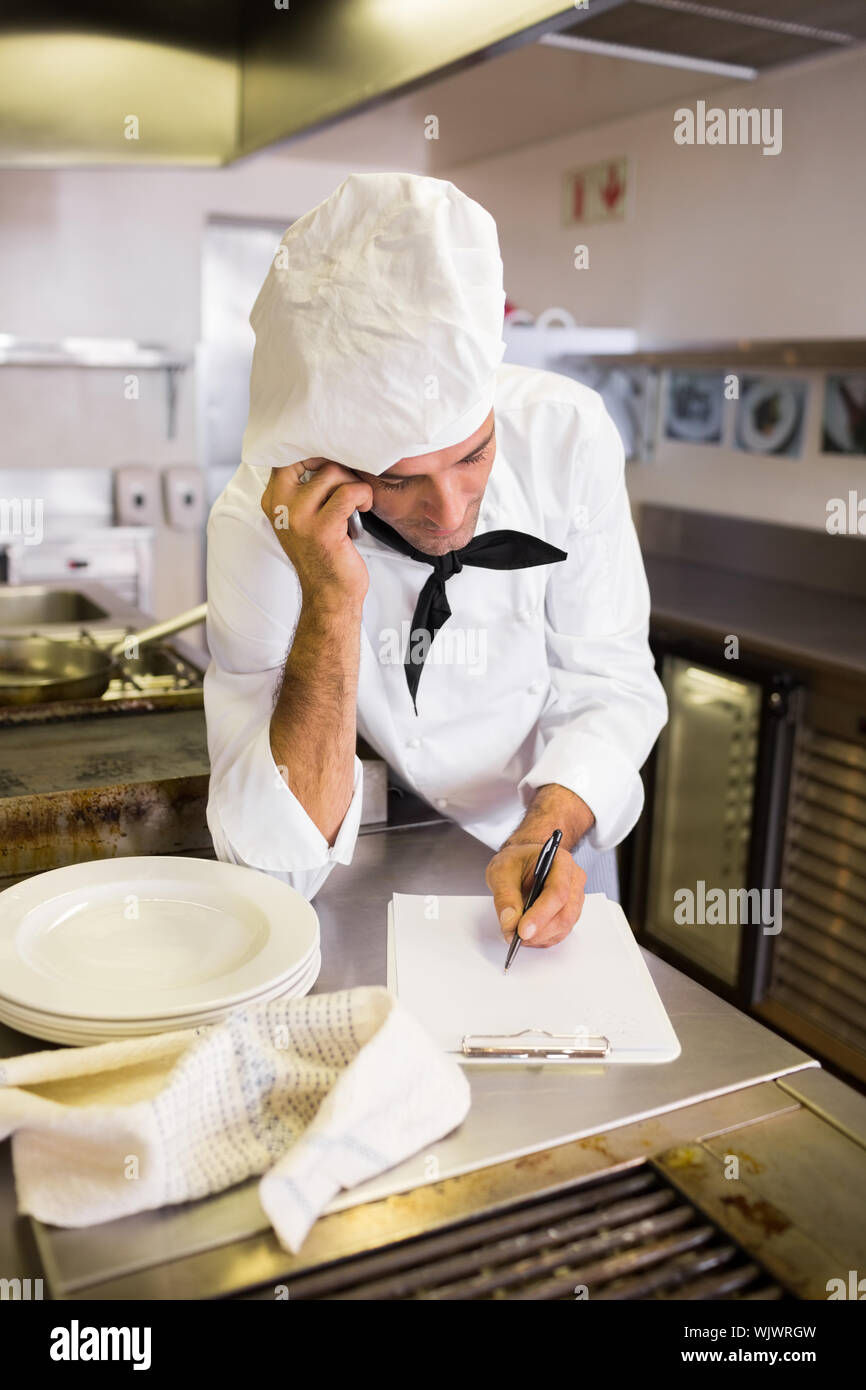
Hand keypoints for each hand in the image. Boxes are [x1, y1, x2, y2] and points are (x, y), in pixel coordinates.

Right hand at [261, 459, 372, 609]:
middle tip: (348, 483)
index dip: (314, 451)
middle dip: (336, 464)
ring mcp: (299, 517)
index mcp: (272, 500)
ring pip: (333, 472)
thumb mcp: (303, 517)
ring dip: (353, 483)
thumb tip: (328, 451)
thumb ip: (305, 486)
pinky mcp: (323, 528)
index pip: (287, 454)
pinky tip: (364, 506)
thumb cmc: (323, 554)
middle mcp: (280, 506)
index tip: (333, 463)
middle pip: (311, 457)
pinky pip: (349, 492)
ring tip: (358, 501)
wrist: (329, 595)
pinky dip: (363, 495)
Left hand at [485, 841, 586, 948]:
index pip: (558, 891)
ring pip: (564, 926)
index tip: (522, 930)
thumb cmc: (516, 862)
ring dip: (540, 937)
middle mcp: (573, 879)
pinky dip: (542, 939)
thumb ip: (504, 896)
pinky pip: (560, 932)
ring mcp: (574, 898)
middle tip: (516, 938)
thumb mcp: (501, 871)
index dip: (541, 914)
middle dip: (540, 930)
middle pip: (565, 913)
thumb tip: (510, 922)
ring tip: (517, 936)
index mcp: (561, 861)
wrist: (522, 863)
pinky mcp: (570, 913)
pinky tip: (527, 936)